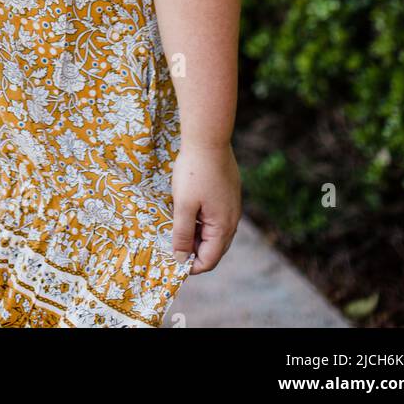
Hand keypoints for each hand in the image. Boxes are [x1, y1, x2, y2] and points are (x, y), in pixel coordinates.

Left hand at [169, 142, 240, 274]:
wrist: (208, 138)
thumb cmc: (194, 172)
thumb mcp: (183, 205)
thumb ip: (182, 234)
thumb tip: (180, 259)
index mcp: (223, 227)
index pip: (209, 260)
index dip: (190, 265)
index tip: (171, 259)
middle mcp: (232, 220)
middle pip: (213, 248)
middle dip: (192, 250)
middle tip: (171, 242)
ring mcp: (232, 206)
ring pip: (214, 231)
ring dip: (196, 234)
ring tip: (176, 224)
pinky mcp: (228, 194)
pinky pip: (215, 216)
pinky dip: (201, 220)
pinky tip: (187, 208)